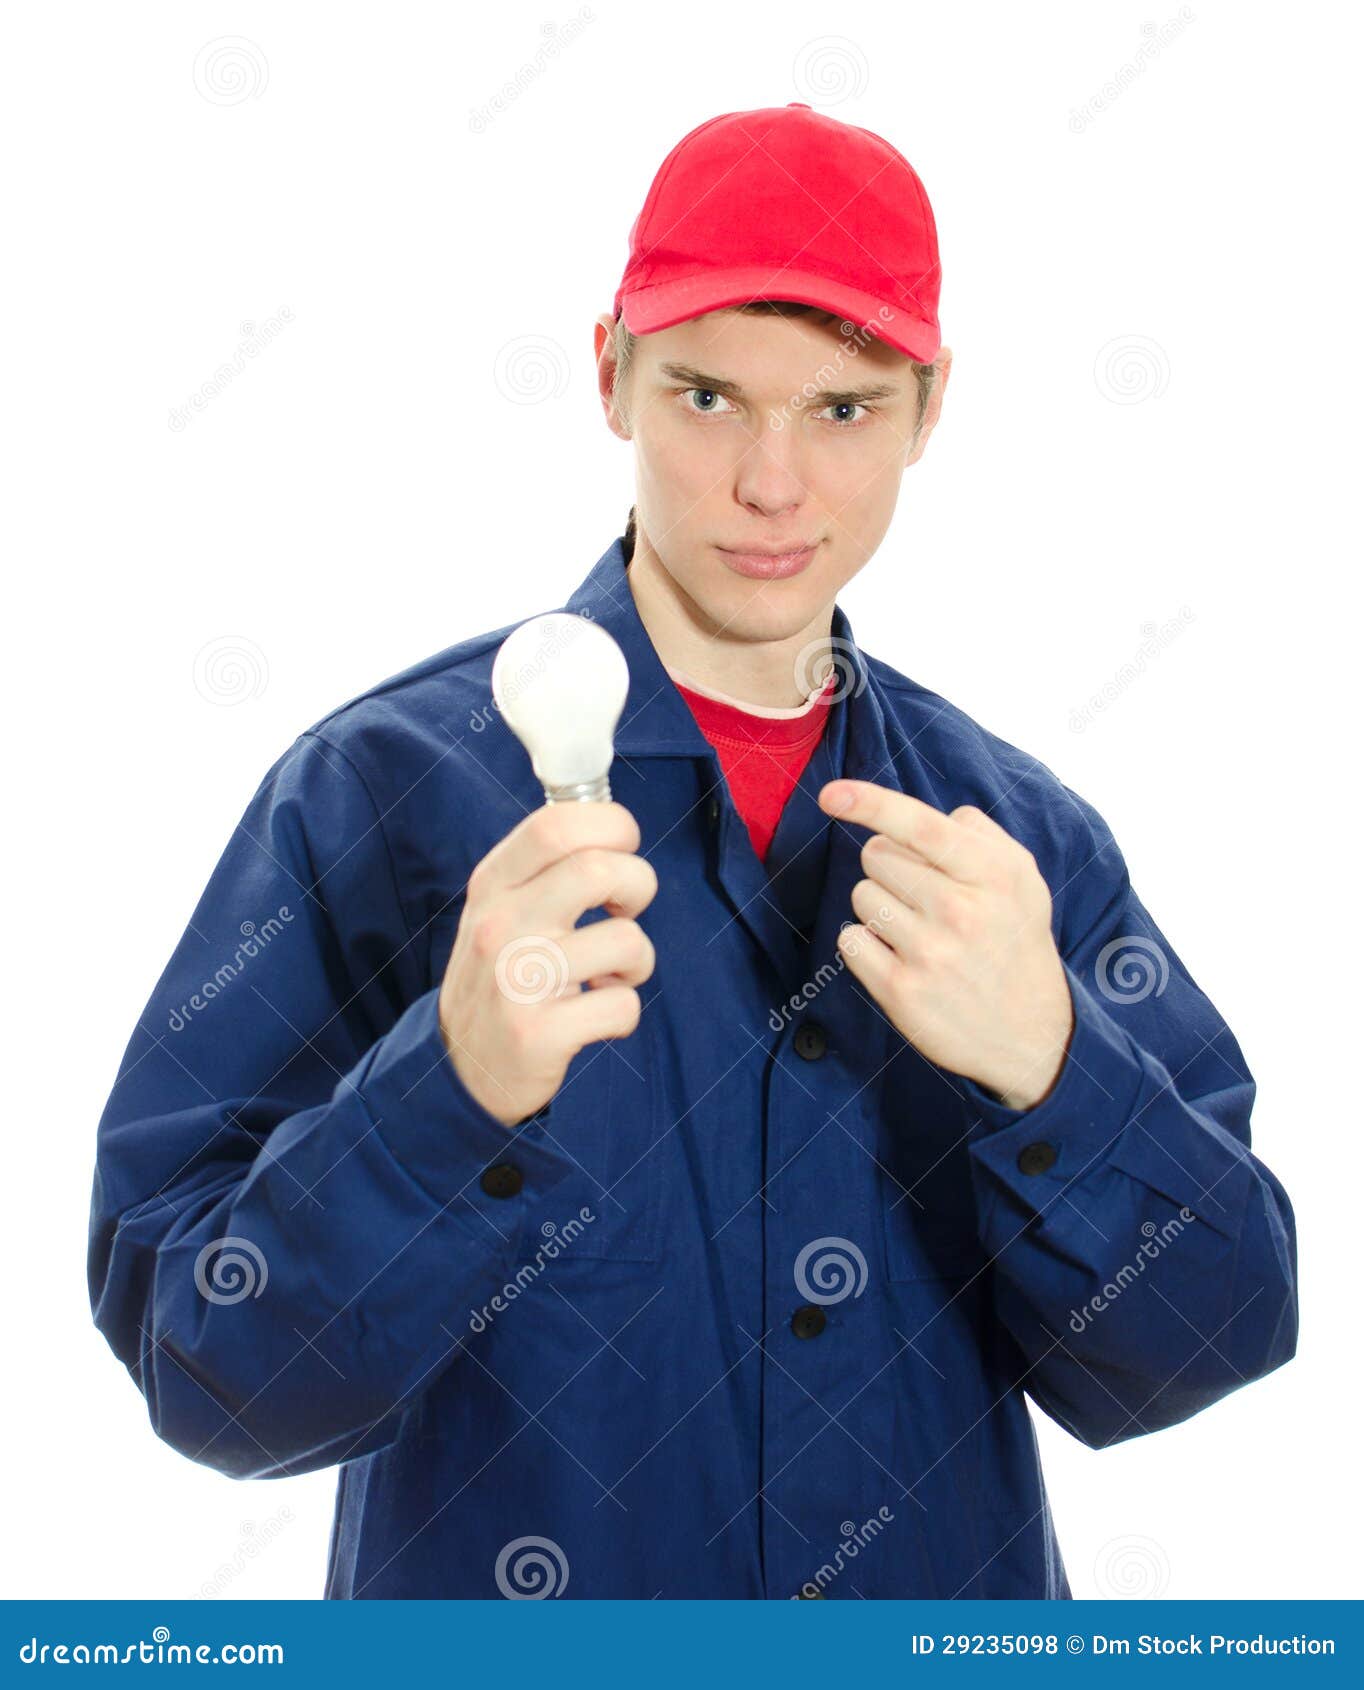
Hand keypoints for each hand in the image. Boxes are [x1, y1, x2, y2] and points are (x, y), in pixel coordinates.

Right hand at [438, 801, 657, 1127]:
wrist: (458, 1069)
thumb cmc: (500, 977)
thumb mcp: (501, 909)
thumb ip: (545, 868)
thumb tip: (611, 824)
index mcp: (494, 884)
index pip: (556, 824)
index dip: (611, 825)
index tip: (622, 848)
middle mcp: (501, 924)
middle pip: (599, 870)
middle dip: (639, 885)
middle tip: (625, 908)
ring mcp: (517, 980)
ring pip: (627, 940)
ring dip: (639, 961)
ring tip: (611, 974)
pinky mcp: (537, 1034)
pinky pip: (623, 1006)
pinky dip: (624, 1013)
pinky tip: (596, 1017)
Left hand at [817, 779, 1074, 1110]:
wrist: (1032, 1035)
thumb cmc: (1016, 943)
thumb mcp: (1023, 880)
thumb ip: (982, 836)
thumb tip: (937, 815)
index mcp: (992, 874)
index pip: (920, 826)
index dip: (870, 803)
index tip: (832, 793)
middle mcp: (961, 910)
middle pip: (876, 856)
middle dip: (889, 867)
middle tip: (924, 898)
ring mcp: (928, 953)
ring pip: (861, 896)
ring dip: (879, 907)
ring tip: (918, 931)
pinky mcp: (900, 990)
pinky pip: (850, 940)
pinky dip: (865, 944)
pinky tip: (899, 958)